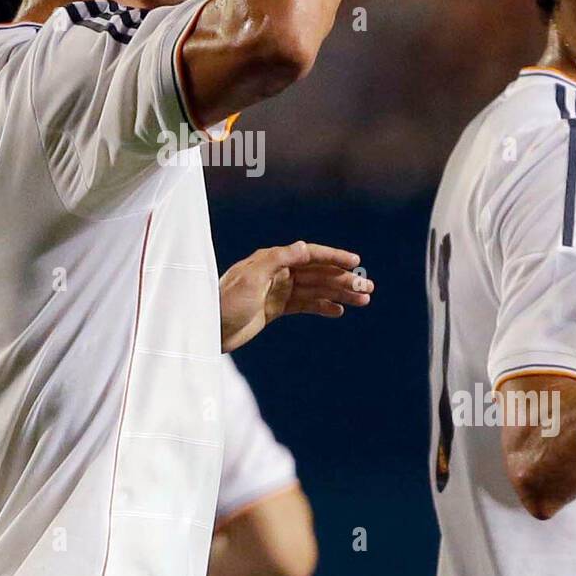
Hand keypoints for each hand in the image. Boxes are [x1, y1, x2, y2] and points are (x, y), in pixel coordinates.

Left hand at [219, 240, 373, 352]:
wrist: (206, 329)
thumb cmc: (224, 301)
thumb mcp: (250, 278)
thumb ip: (278, 260)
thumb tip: (304, 246)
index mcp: (272, 259)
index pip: (310, 254)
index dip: (334, 257)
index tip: (356, 263)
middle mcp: (277, 272)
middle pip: (317, 272)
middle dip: (343, 279)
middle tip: (368, 288)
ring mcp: (277, 290)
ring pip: (315, 289)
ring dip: (339, 293)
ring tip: (362, 301)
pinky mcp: (274, 309)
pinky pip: (305, 305)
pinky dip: (322, 306)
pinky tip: (338, 311)